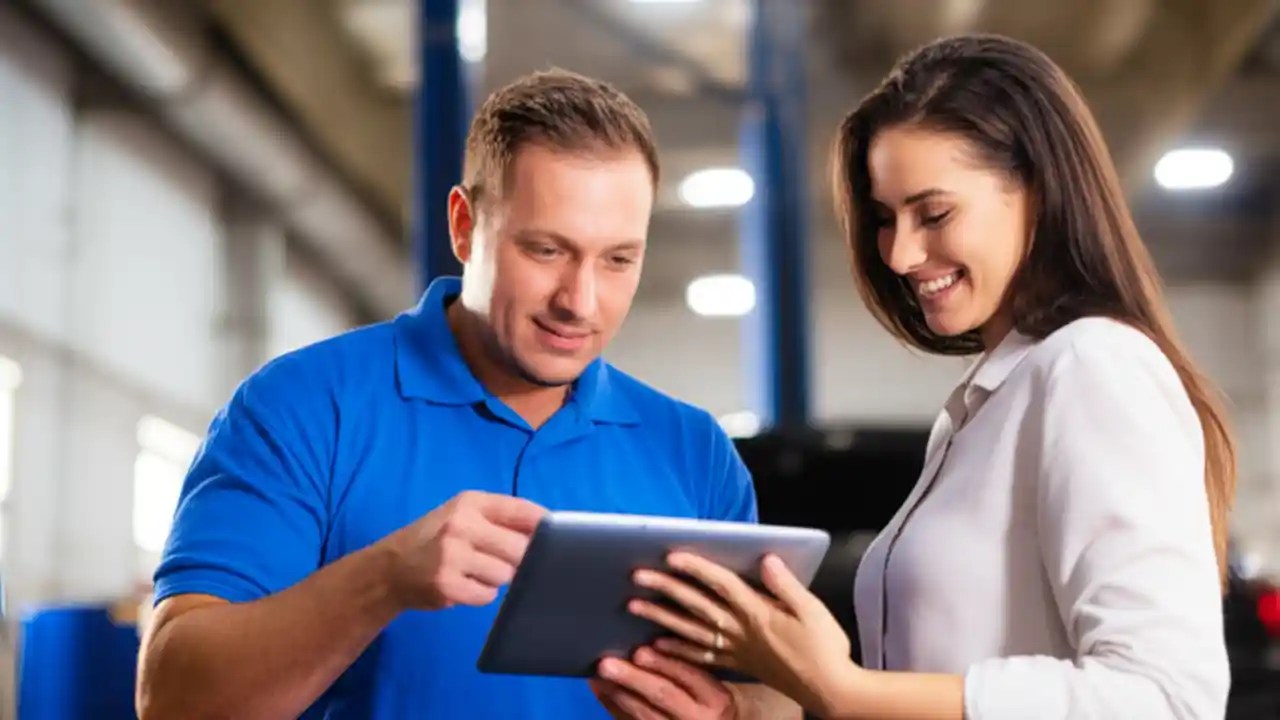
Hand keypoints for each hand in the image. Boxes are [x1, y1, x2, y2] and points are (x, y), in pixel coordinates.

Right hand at [382, 490, 545, 609]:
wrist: (391, 567)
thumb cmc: (437, 539)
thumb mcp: (464, 515)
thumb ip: (503, 519)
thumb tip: (550, 530)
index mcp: (471, 502)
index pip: (523, 511)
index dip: (544, 527)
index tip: (555, 539)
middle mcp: (461, 524)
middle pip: (520, 548)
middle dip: (518, 559)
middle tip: (499, 560)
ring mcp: (452, 554)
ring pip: (506, 575)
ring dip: (497, 579)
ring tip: (475, 572)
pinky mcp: (447, 584)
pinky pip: (487, 595)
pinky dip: (481, 594)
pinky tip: (464, 585)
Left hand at [590, 647, 735, 719]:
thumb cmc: (713, 700)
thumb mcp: (716, 683)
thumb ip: (692, 664)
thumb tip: (653, 640)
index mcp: (717, 699)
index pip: (690, 677)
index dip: (665, 663)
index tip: (640, 650)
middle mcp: (697, 718)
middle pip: (663, 695)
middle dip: (633, 678)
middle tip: (606, 663)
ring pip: (644, 714)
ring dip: (617, 693)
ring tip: (597, 675)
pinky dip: (613, 706)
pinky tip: (600, 690)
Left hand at [628, 553, 860, 717]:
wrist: (830, 690)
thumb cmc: (825, 648)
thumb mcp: (813, 610)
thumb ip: (786, 585)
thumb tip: (767, 559)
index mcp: (758, 613)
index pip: (721, 585)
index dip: (696, 568)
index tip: (673, 556)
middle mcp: (741, 630)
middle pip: (697, 605)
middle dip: (666, 589)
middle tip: (638, 576)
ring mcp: (737, 649)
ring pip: (691, 630)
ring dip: (661, 617)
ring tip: (634, 605)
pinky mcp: (739, 663)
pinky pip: (701, 656)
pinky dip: (677, 650)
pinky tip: (657, 645)